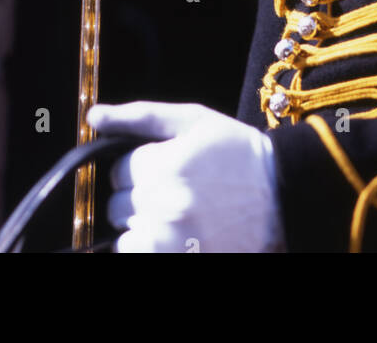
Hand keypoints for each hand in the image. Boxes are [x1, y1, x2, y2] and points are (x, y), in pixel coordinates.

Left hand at [86, 101, 284, 252]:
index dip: (141, 166)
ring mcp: (168, 240)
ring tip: (180, 213)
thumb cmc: (238, 153)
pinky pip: (136, 253)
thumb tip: (93, 116)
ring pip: (125, 233)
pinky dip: (150, 245)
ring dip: (144, 223)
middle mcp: (164, 204)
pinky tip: (179, 234)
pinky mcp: (174, 261)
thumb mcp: (195, 121)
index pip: (119, 168)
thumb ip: (140, 116)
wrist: (283, 196)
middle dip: (139, 195)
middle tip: (175, 189)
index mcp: (167, 163)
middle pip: (117, 203)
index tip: (166, 166)